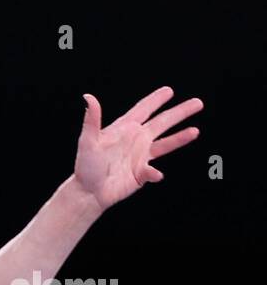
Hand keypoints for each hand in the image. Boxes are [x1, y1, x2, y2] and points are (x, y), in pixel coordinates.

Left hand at [73, 86, 202, 211]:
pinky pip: (152, 172)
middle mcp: (135, 140)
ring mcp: (140, 156)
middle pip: (162, 123)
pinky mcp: (141, 173)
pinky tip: (157, 174)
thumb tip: (89, 98)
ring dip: (180, 138)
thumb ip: (92, 120)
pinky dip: (155, 173)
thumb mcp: (88, 141)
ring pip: (165, 144)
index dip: (155, 100)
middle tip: (197, 103)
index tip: (169, 91)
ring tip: (195, 131)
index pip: (143, 110)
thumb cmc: (85, 167)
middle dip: (179, 112)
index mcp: (124, 129)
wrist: (88, 193)